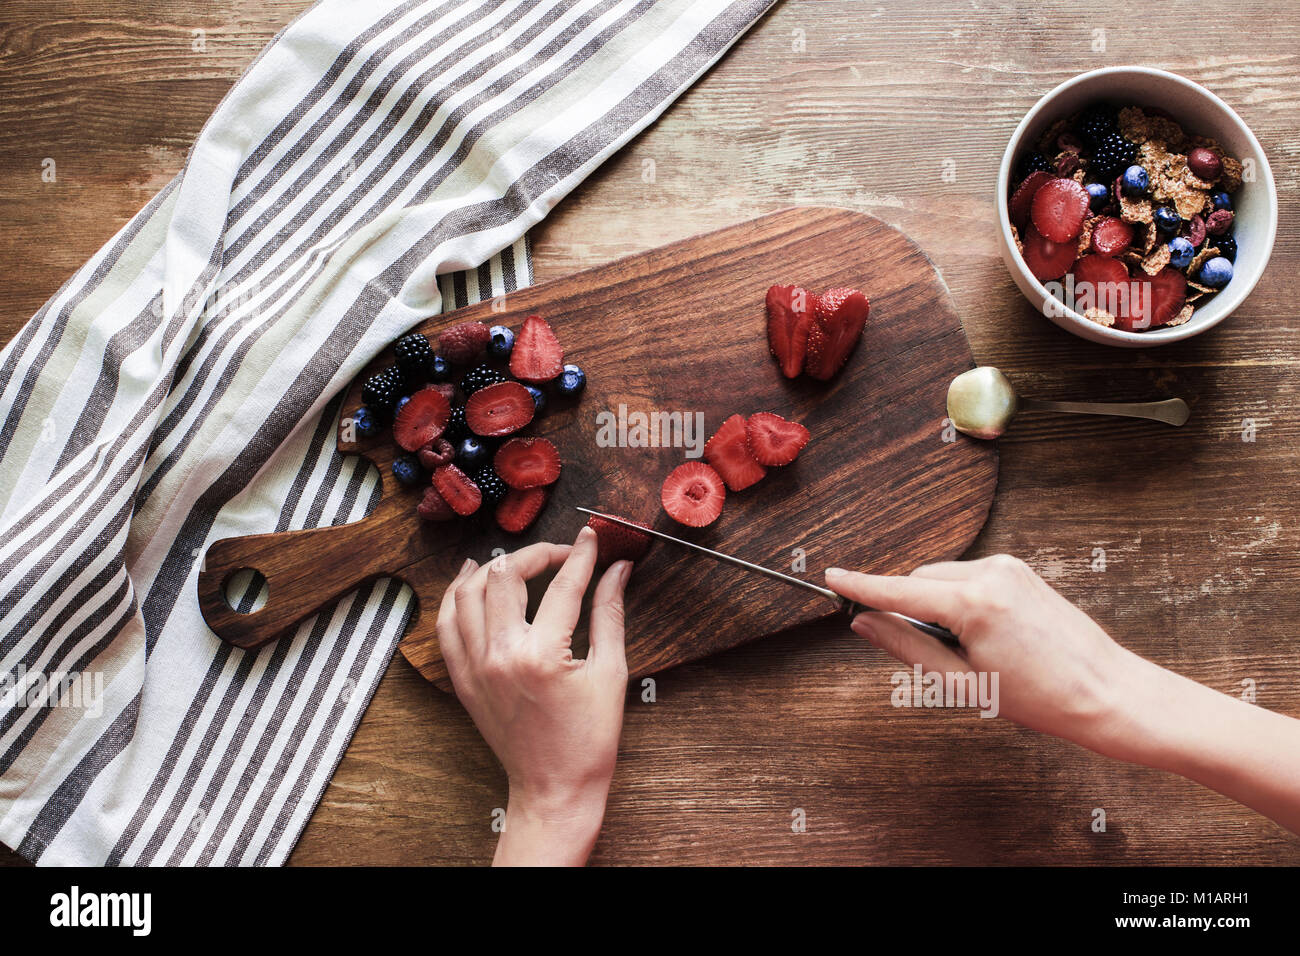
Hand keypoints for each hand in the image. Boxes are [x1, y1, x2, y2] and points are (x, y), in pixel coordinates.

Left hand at [437, 527, 631, 865]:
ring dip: (490, 568)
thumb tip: (618, 569)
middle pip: (505, 576)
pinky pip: (446, 625)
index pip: (562, 584)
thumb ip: (610, 613)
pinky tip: (471, 581)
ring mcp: (475, 667)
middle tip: (560, 554)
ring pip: (466, 593)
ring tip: (513, 559)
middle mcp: (501, 656)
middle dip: (535, 553)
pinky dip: (456, 597)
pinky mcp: (463, 679)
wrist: (554, 788)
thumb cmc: (589, 739)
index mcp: (543, 655)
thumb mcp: (611, 673)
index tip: (592, 538)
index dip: (580, 555)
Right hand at [823, 555, 1157, 759]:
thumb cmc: (1041, 698)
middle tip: (939, 657)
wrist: (1106, 694)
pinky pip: (969, 579)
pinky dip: (962, 601)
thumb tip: (867, 626)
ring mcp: (1009, 567)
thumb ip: (906, 647)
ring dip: (939, 607)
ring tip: (975, 652)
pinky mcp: (1021, 569)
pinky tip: (989, 636)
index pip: (899, 590)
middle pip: (920, 582)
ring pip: (943, 579)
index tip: (830, 577)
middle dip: (913, 611)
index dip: (860, 587)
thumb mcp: (961, 682)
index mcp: (974, 602)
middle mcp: (991, 572)